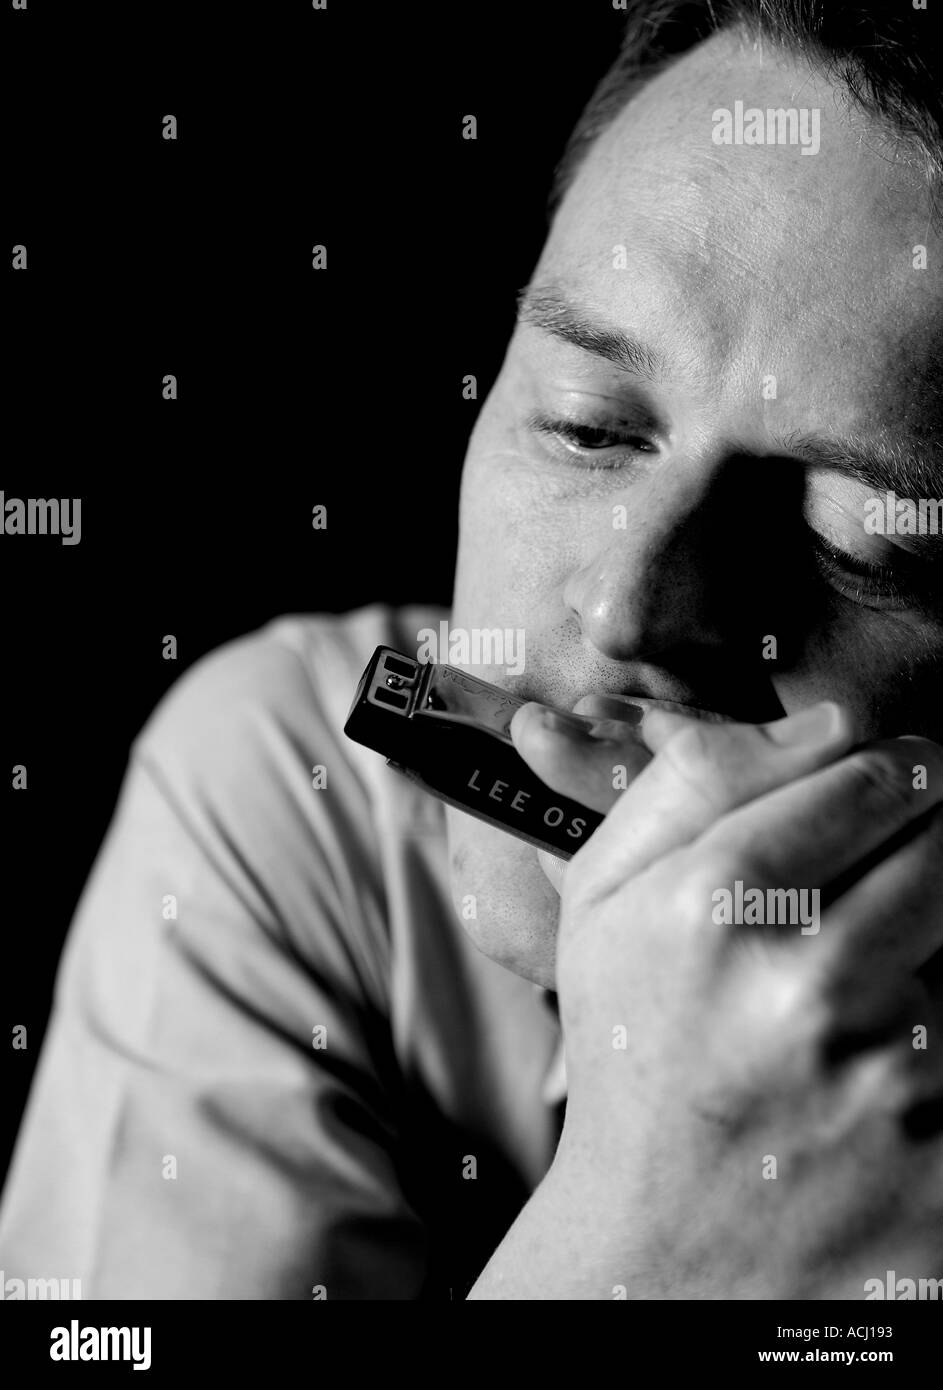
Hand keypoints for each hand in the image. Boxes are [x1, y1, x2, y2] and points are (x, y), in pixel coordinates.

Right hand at [510, 700, 942, 1297]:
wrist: (662, 1246)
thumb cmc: (634, 1052)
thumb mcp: (605, 903)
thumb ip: (697, 782)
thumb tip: (831, 724)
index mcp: (712, 906)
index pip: (869, 778)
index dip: (890, 772)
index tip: (892, 783)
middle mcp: (806, 986)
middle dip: (929, 838)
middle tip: (891, 871)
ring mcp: (890, 1080)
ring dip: (928, 945)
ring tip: (856, 992)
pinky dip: (933, 1034)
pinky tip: (871, 1067)